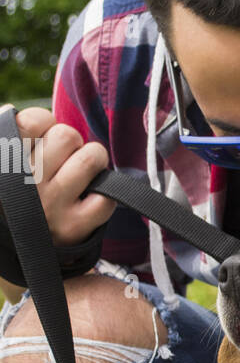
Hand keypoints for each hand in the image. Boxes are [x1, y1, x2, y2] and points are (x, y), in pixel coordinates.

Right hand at [2, 107, 114, 243]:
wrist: (14, 250)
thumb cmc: (15, 197)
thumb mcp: (5, 166)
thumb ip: (11, 136)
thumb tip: (13, 112)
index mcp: (6, 162)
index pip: (34, 120)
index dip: (46, 124)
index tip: (43, 140)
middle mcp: (25, 184)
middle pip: (67, 135)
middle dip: (72, 143)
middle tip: (65, 159)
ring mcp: (50, 206)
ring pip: (91, 158)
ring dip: (93, 161)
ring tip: (83, 172)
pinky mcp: (73, 228)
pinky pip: (106, 198)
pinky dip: (104, 196)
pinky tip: (89, 200)